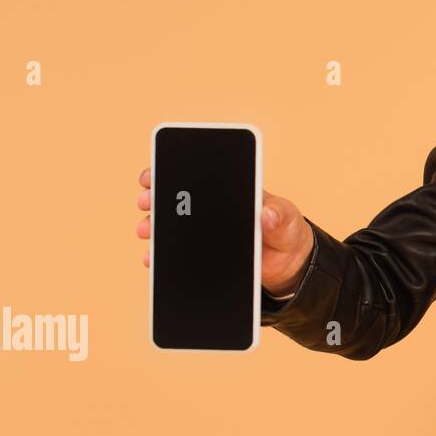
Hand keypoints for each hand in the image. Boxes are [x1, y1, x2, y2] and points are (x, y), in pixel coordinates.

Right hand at [136, 167, 314, 296]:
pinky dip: (162, 255)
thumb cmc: (287, 231)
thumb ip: (278, 216)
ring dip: (153, 225)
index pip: (198, 176)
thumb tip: (267, 212)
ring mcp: (205, 233)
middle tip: (146, 200)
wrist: (288, 264)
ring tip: (146, 230)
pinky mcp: (203, 255)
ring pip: (172, 226)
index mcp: (232, 192)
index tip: (155, 175)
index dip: (173, 171)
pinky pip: (178, 254)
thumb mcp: (288, 220)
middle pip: (178, 199)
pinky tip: (152, 257)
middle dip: (156, 197)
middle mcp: (213, 210)